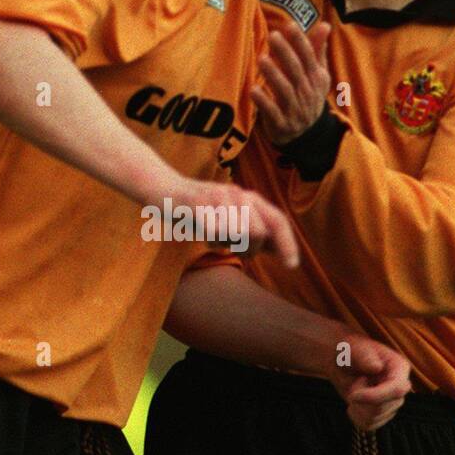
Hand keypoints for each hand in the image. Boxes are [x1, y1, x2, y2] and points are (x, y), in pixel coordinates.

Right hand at [166, 178, 298, 268]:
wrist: (162, 188)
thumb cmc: (199, 210)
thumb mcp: (230, 218)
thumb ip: (253, 230)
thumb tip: (280, 249)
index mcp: (249, 197)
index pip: (278, 220)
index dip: (287, 243)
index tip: (292, 266)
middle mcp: (237, 194)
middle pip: (257, 233)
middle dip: (248, 249)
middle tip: (231, 247)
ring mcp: (217, 197)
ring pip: (236, 235)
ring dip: (225, 244)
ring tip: (213, 236)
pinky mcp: (197, 203)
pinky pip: (213, 234)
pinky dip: (209, 241)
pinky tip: (202, 233)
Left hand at [252, 19, 331, 145]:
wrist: (309, 136)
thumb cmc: (309, 97)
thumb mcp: (318, 75)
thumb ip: (318, 50)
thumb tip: (325, 25)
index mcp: (316, 78)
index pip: (309, 56)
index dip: (300, 40)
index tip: (289, 25)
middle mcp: (307, 92)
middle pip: (296, 70)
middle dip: (285, 52)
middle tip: (273, 36)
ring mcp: (295, 110)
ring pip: (285, 90)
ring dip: (273, 75)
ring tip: (262, 59)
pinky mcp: (282, 124)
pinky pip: (273, 112)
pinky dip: (263, 102)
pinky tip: (253, 89)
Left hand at [329, 333, 411, 430]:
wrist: (341, 362)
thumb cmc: (350, 350)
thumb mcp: (354, 348)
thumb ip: (364, 355)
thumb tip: (376, 367)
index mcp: (399, 367)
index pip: (398, 389)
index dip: (376, 396)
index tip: (353, 396)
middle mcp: (400, 386)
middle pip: (385, 408)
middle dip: (362, 401)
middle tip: (352, 385)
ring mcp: (392, 402)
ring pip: (376, 418)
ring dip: (357, 408)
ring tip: (353, 392)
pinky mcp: (382, 413)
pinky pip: (370, 425)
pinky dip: (356, 418)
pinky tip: (353, 406)